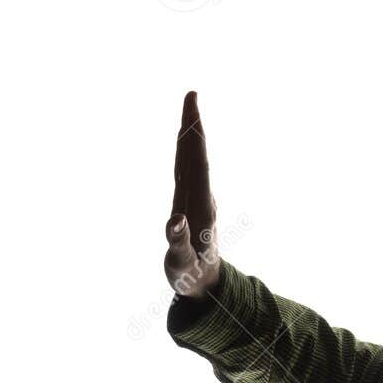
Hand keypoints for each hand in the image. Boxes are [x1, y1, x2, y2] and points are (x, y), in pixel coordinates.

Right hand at [165, 91, 220, 299]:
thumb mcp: (183, 264)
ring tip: (188, 112)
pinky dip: (184, 153)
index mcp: (200, 207)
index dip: (194, 135)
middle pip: (196, 156)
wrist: (206, 286)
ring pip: (192, 162)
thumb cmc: (192, 277)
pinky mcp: (191, 204)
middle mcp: (201, 198)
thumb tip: (175, 221)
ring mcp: (197, 200)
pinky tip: (184, 144)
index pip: (197, 163)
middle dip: (193, 125)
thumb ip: (179, 243)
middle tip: (191, 95)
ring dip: (190, 136)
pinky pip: (187, 172)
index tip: (193, 107)